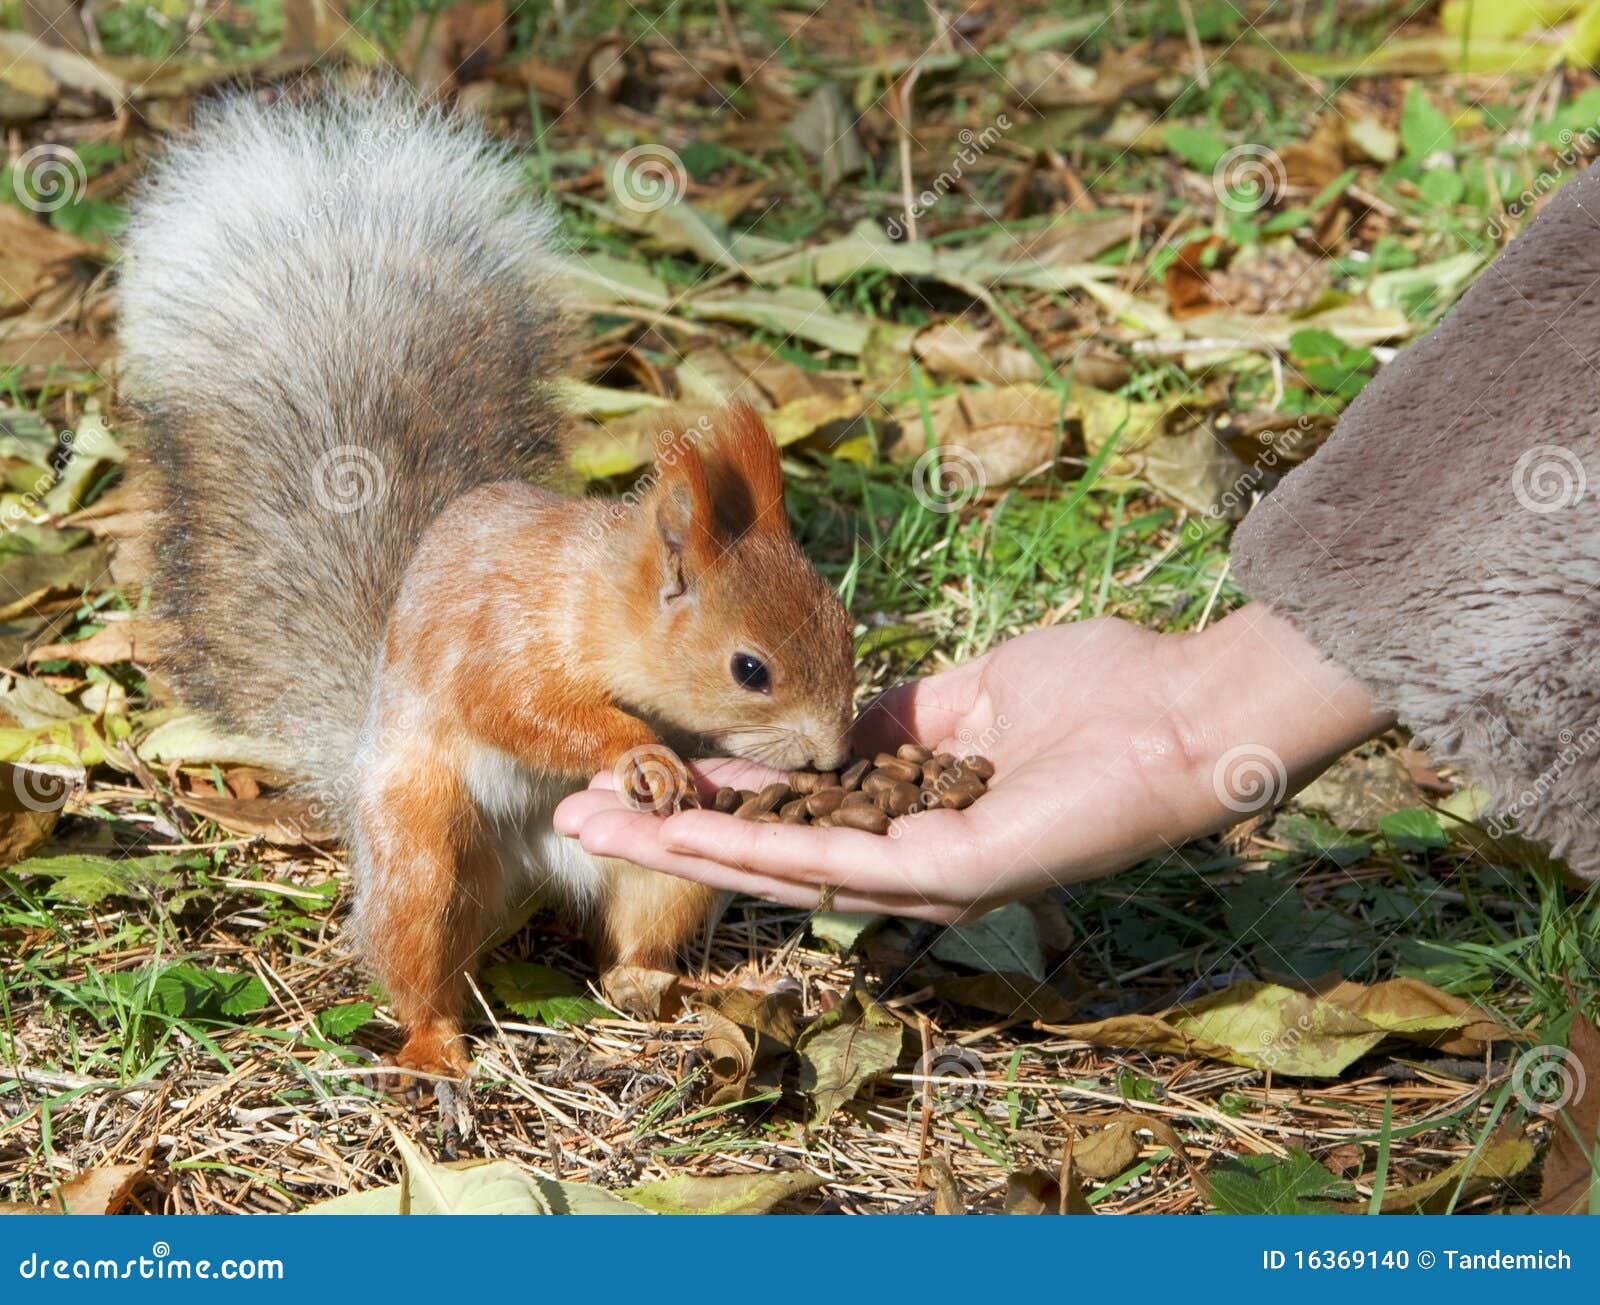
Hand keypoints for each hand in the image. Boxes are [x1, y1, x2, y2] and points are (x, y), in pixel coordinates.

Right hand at [555, 605, 1388, 921]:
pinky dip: (762, 850)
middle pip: (766, 852)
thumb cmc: (1100, 692)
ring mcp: (926, 873)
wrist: (1188, 708)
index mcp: (909, 810)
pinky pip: (841, 866)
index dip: (708, 794)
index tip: (636, 767)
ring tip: (598, 823)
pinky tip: (690, 835)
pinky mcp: (951, 876)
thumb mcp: (970, 695)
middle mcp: (907, 855)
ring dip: (687, 850)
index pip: (789, 810)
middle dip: (669, 832)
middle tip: (575, 808)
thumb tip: (833, 721)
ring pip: (783, 870)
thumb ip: (896, 717)